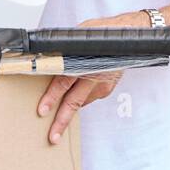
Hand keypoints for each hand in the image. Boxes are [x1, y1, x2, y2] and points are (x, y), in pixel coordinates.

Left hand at [37, 13, 146, 144]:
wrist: (126, 35)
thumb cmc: (101, 32)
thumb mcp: (78, 37)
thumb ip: (63, 50)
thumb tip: (44, 57)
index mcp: (83, 63)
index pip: (63, 82)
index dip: (51, 97)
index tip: (42, 111)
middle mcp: (93, 76)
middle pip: (73, 102)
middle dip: (61, 121)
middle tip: (53, 136)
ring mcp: (102, 85)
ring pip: (80, 102)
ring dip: (68, 111)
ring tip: (58, 125)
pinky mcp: (106, 88)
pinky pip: (88, 97)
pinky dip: (79, 99)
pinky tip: (73, 99)